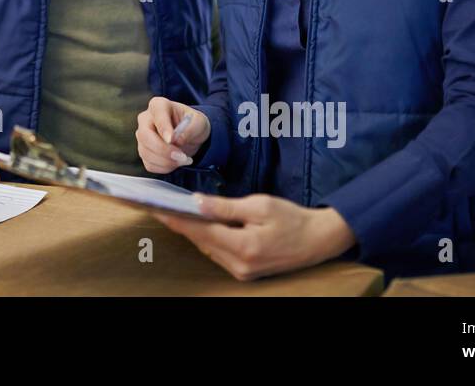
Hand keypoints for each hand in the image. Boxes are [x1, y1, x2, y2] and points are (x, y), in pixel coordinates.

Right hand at [136, 97, 210, 173]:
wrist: (190, 135)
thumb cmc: (193, 124)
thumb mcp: (199, 123)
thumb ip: (190, 129)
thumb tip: (177, 140)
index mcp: (158, 105)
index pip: (157, 115)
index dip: (163, 128)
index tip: (172, 140)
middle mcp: (146, 119)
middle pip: (145, 135)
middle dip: (163, 150)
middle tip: (181, 157)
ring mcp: (142, 136)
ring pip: (146, 152)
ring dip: (166, 161)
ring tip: (184, 159)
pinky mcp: (144, 151)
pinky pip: (149, 164)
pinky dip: (164, 167)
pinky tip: (175, 162)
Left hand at [154, 194, 356, 280]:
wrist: (319, 239)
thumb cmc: (292, 218)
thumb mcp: (259, 205)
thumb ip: (225, 207)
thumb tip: (196, 203)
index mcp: (243, 246)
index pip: (199, 230)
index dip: (175, 218)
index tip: (155, 206)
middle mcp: (239, 264)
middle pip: (200, 241)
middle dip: (178, 222)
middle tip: (156, 205)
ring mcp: (242, 271)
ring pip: (207, 247)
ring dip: (191, 230)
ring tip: (170, 211)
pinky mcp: (245, 272)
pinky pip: (218, 252)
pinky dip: (206, 237)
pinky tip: (196, 224)